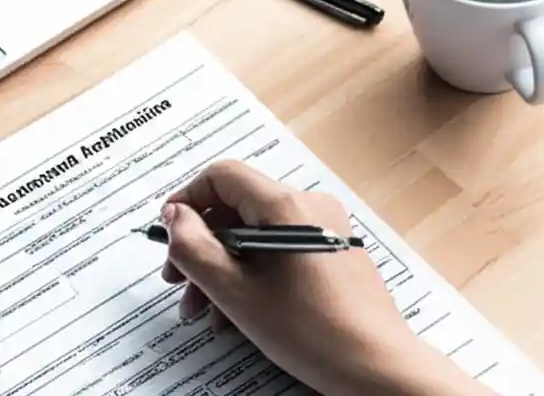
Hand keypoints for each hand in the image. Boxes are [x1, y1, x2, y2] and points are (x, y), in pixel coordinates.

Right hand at [162, 161, 493, 395]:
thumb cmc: (314, 332)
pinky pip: (280, 248)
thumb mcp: (235, 293)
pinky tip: (239, 310)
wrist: (375, 367)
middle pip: (237, 208)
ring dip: (224, 266)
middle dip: (202, 247)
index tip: (168, 233)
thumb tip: (176, 217)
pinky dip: (253, 272)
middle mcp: (309, 207)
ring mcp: (325, 228)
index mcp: (286, 207)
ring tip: (206, 309)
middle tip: (178, 282)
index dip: (187, 200)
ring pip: (256, 233)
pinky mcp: (332, 250)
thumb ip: (194, 249)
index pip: (222, 176)